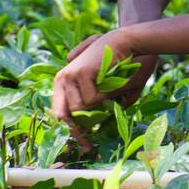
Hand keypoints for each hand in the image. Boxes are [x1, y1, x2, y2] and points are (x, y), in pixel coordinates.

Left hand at [51, 30, 136, 148]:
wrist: (129, 42)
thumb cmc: (121, 65)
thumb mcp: (110, 90)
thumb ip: (102, 106)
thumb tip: (98, 128)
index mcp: (65, 83)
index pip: (59, 113)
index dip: (70, 132)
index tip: (82, 147)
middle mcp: (62, 79)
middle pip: (63, 116)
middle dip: (77, 133)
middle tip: (87, 147)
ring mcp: (69, 75)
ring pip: (80, 109)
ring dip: (97, 110)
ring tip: (111, 97)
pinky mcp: (80, 73)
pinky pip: (91, 99)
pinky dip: (105, 97)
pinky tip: (112, 82)